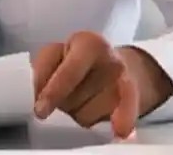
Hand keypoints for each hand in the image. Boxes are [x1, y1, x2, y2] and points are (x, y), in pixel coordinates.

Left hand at [31, 31, 172, 139]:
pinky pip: (127, 112)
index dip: (52, 93)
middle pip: (74, 97)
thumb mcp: (56, 54)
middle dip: (63, 102)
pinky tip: (120, 130)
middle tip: (65, 94)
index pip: (67, 73)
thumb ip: (42, 71)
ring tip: (83, 99)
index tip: (40, 110)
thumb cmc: (77, 61)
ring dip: (79, 114)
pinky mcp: (132, 98)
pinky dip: (122, 120)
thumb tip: (40, 99)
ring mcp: (122, 79)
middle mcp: (109, 58)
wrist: (114, 65)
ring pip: (88, 113)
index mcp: (87, 42)